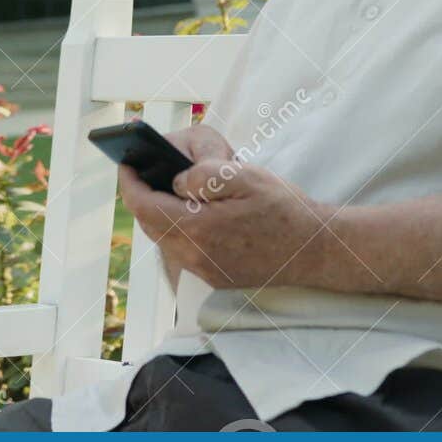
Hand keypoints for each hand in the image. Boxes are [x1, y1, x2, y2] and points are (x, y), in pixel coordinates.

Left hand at [118, 126, 333, 289]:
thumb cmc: (283, 209)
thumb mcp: (243, 177)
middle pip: (149, 223)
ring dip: (160, 214)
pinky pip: (183, 251)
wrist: (315, 250)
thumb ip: (201, 176)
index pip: (142, 205)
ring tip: (167, 189)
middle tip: (145, 172)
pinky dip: (179, 230)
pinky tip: (192, 214)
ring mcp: (204, 270)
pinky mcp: (215, 277)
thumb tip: (175, 183)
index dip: (129, 182)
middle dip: (142, 196)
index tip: (126, 164)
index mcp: (195, 228)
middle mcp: (193, 255)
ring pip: (165, 239)